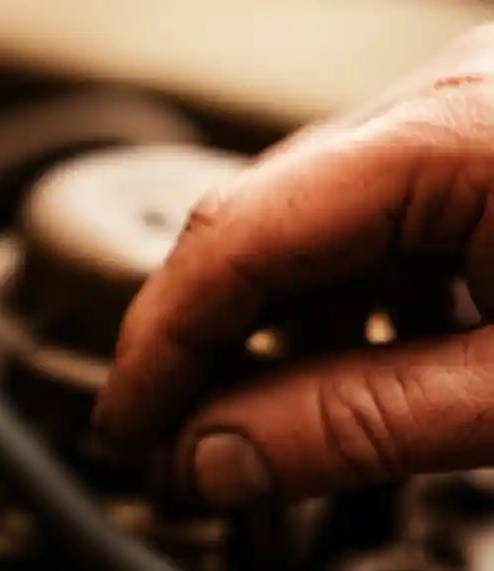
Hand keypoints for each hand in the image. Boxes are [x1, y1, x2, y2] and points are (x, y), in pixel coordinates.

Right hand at [94, 24, 493, 506]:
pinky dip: (344, 304)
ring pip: (310, 222)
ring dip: (273, 329)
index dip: (161, 342)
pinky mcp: (487, 140)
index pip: (237, 231)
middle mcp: (447, 94)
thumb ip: (351, 426)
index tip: (128, 426)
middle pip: (257, 218)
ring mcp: (467, 109)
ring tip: (259, 428)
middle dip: (205, 340)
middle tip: (178, 443)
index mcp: (455, 129)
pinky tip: (348, 372)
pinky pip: (374, 218)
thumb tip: (208, 461)